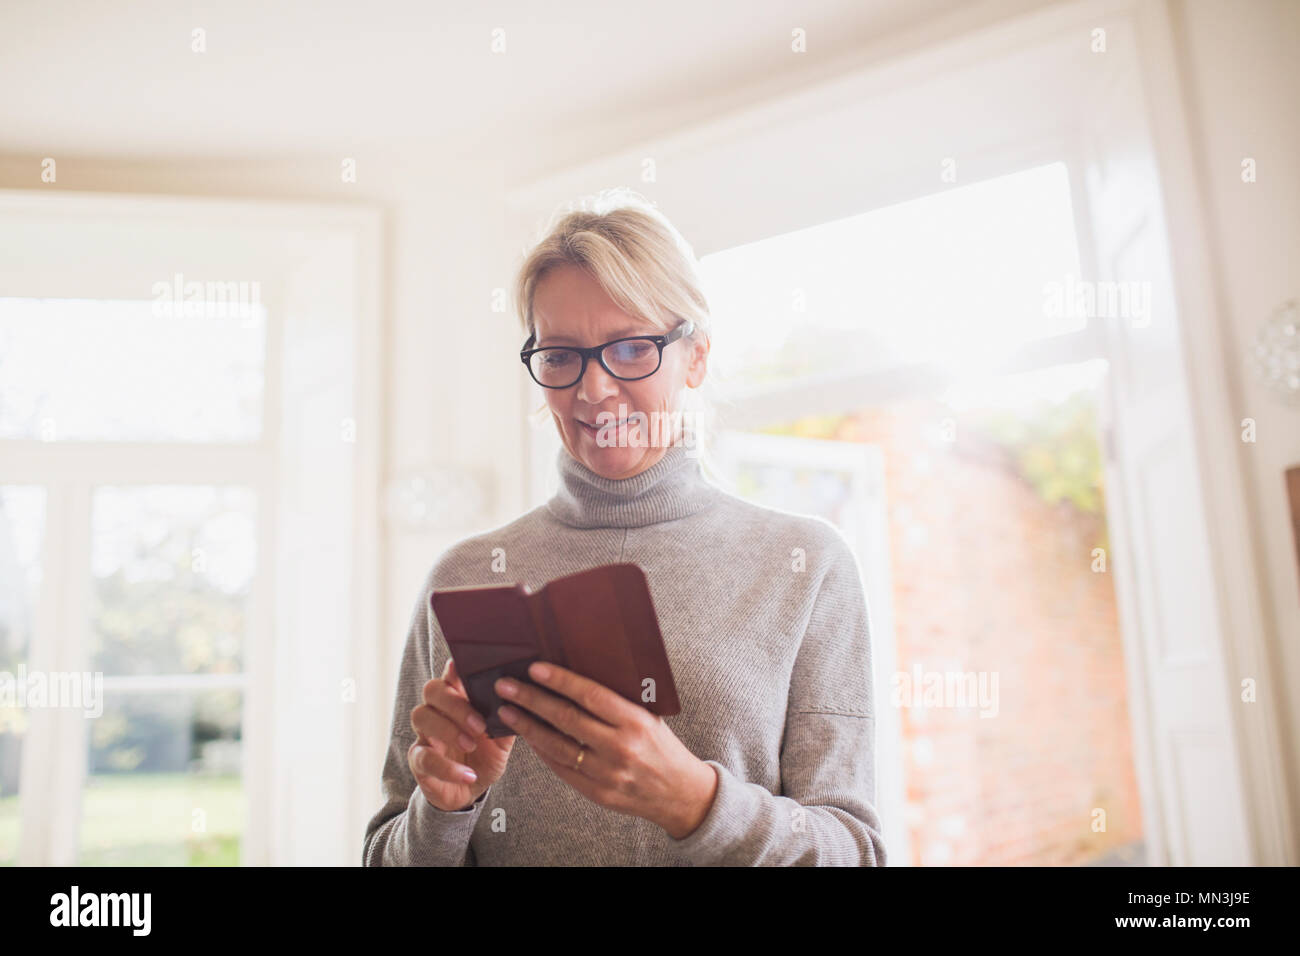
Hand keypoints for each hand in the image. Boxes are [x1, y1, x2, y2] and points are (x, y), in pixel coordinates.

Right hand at [409, 658, 515, 811]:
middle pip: (432, 690)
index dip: (454, 669)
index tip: (462, 667)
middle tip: (479, 725)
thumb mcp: (502, 738)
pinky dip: (448, 767)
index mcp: (459, 699)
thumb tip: (523, 698)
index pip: (452, 676)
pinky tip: (468, 775)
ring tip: (471, 745)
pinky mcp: (419, 760)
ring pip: (422, 716)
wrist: (470, 790)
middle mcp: (438, 711)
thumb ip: (509, 718)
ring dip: (448, 729)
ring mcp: (425, 734)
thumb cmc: (486, 756)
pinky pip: (424, 757)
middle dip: (456, 704)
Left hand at [493, 662, 717, 838]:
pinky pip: (561, 768)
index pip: (590, 695)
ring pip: (557, 746)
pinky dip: (541, 751)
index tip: (535, 668)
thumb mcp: (648, 715)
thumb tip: (576, 676)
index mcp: (635, 722)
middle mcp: (620, 747)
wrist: (679, 793)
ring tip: (507, 710)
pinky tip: (527, 736)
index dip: (560, 681)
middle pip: (566, 719)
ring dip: (527, 727)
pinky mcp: (597, 793)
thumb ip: (617, 699)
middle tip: (506, 685)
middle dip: (531, 700)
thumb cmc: (661, 745)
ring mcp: (607, 773)